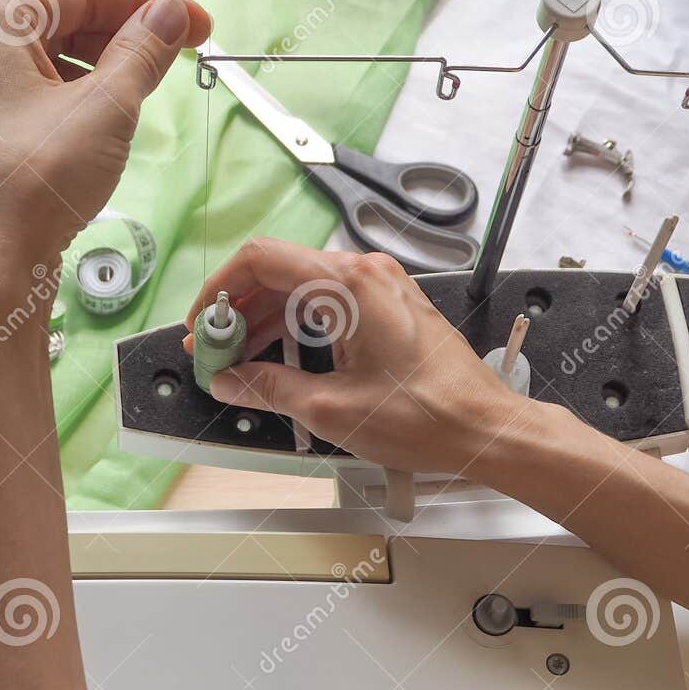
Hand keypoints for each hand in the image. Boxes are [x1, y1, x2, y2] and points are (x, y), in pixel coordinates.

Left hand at [0, 0, 211, 280]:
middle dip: (125, 35)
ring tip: (146, 92)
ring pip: (51, 63)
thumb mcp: (107, 106)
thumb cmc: (37, 181)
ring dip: (104, 70)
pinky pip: (37, 100)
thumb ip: (142, 51)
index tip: (196, 24)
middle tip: (180, 54)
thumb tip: (170, 14)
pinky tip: (107, 125)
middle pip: (63, 21)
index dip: (147, 2)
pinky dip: (77, 101)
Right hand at [185, 238, 546, 475]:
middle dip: (238, 313)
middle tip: (214, 353)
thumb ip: (269, 389)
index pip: (261, 260)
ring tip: (239, 362)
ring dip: (265, 323)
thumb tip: (230, 380)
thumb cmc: (427, 416)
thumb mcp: (332, 409)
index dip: (219, 291)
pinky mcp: (389, 309)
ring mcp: (380, 289)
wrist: (486, 429)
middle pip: (278, 274)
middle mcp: (366, 275)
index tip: (202, 325)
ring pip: (302, 291)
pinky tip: (278, 360)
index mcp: (349, 284)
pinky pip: (328, 305)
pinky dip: (296, 328)